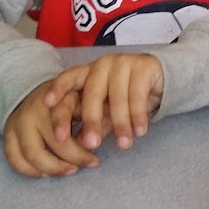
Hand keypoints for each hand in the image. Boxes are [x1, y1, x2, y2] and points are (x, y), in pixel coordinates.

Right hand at [2, 79, 100, 177]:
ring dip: (52, 168)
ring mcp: (19, 122)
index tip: (94, 156)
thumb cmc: (74, 98)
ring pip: (32, 153)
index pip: (64, 117)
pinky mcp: (8, 133)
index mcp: (58, 96)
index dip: (77, 138)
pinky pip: (14, 158)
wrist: (41, 92)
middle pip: (52, 141)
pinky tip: (47, 173)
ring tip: (71, 170)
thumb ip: (96, 117)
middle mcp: (35, 108)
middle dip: (73, 157)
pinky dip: (30, 171)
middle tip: (91, 163)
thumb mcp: (89, 99)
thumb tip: (95, 141)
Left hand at [46, 54, 163, 150]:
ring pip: (117, 97)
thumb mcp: (107, 110)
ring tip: (124, 145)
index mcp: (88, 72)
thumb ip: (94, 123)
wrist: (162, 79)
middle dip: (92, 121)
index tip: (46, 104)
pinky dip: (138, 116)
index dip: (57, 89)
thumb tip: (80, 145)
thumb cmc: (127, 95)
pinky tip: (140, 131)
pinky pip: (138, 95)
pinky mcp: (144, 67)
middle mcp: (103, 64)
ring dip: (121, 123)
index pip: (69, 78)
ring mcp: (124, 63)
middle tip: (92, 145)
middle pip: (92, 93)